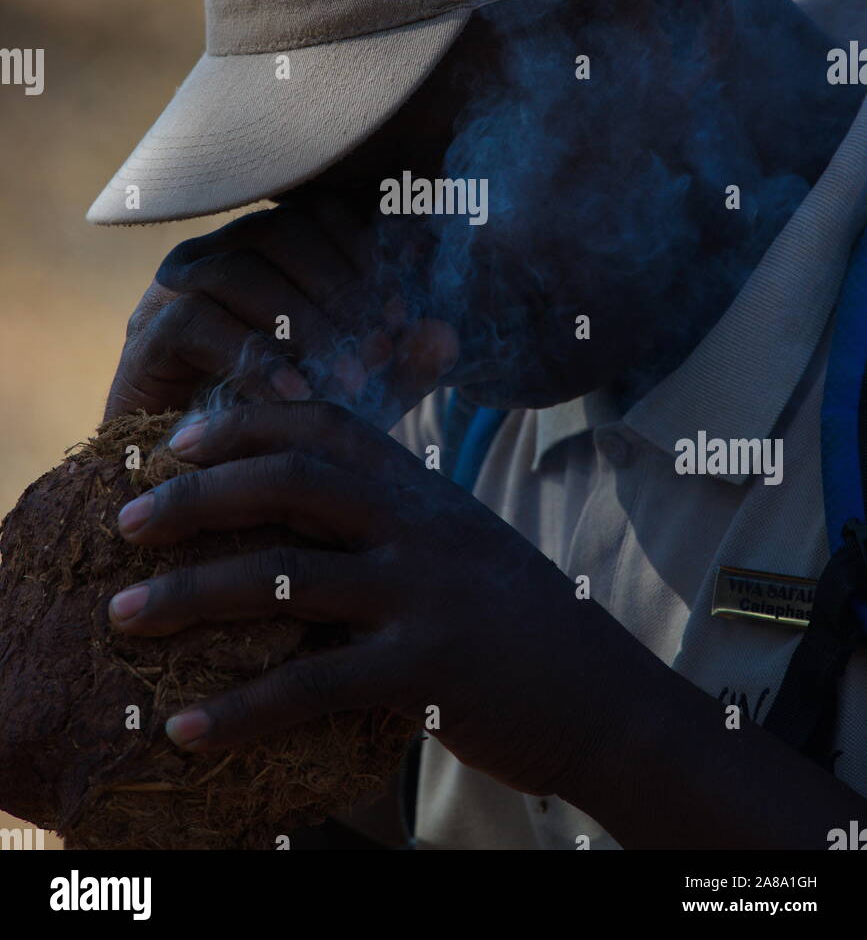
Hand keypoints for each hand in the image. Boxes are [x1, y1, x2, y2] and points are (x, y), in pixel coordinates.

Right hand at [104, 191, 457, 428]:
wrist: (202, 496)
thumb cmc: (284, 432)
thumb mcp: (359, 397)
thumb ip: (403, 366)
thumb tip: (448, 334)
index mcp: (268, 252)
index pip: (319, 215)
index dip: (367, 254)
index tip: (406, 310)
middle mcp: (216, 257)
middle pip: (280, 232)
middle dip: (341, 288)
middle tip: (382, 346)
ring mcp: (171, 294)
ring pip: (237, 268)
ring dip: (302, 319)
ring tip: (348, 374)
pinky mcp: (143, 341)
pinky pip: (195, 323)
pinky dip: (253, 357)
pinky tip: (298, 394)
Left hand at [109, 401, 616, 799]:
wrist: (607, 696)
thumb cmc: (518, 622)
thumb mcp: (458, 544)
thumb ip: (390, 519)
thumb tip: (301, 517)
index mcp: (421, 489)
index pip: (322, 425)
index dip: (243, 422)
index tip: (177, 443)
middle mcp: (418, 524)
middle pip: (289, 481)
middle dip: (196, 496)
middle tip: (127, 522)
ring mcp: (424, 592)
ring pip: (284, 578)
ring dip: (189, 596)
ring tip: (122, 617)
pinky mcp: (427, 668)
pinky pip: (311, 684)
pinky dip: (239, 709)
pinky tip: (186, 727)